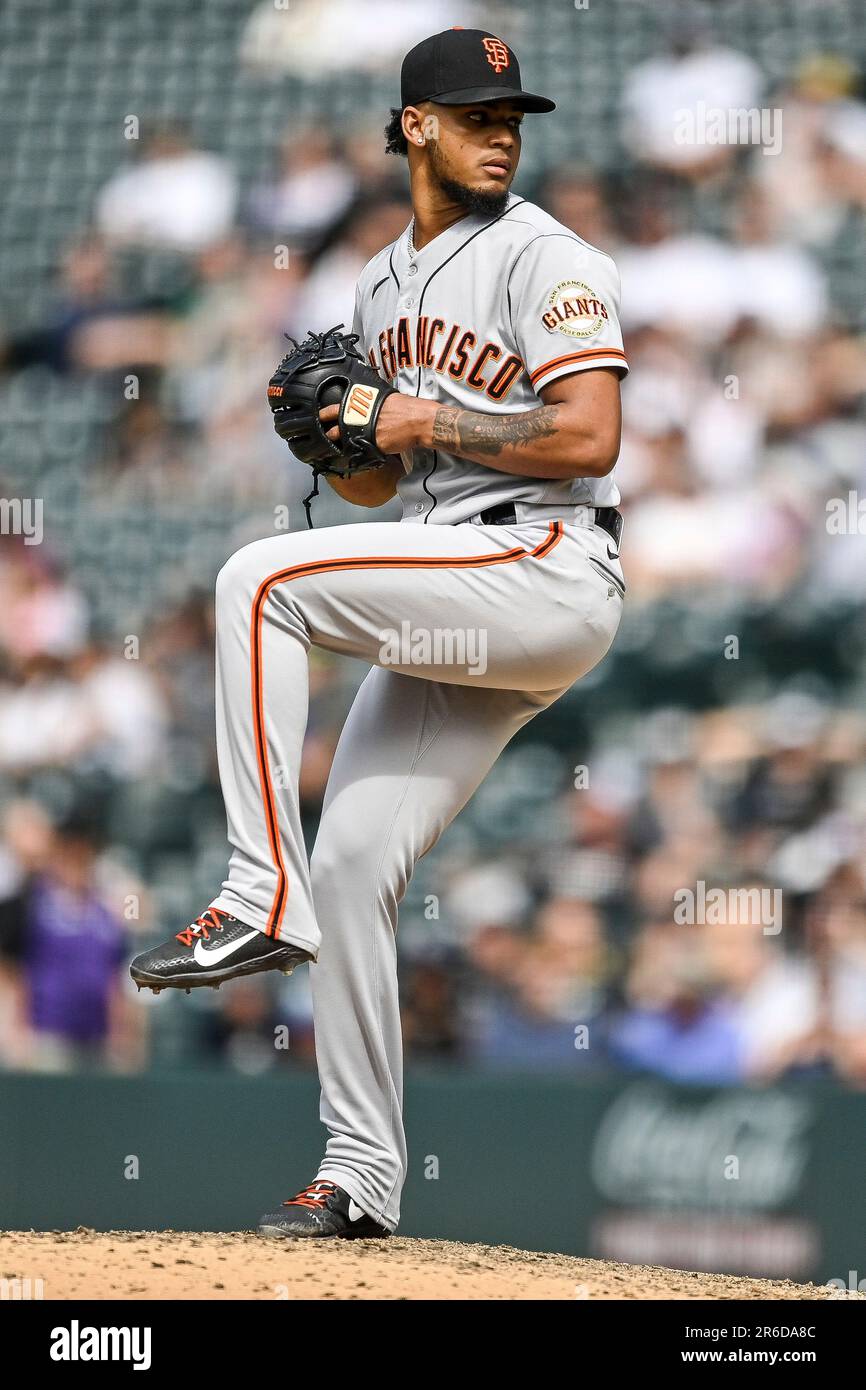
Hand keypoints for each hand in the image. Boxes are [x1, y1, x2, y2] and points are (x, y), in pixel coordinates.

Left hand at [320, 393, 435, 454]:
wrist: (421, 420)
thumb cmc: (409, 408)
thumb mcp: (388, 399)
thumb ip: (374, 404)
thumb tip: (370, 407)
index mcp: (365, 403)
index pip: (339, 407)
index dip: (326, 413)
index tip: (320, 416)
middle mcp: (364, 417)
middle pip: (340, 426)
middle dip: (330, 433)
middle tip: (325, 436)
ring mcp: (369, 431)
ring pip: (349, 441)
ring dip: (342, 445)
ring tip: (337, 448)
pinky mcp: (376, 444)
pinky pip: (366, 451)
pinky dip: (364, 452)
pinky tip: (360, 454)